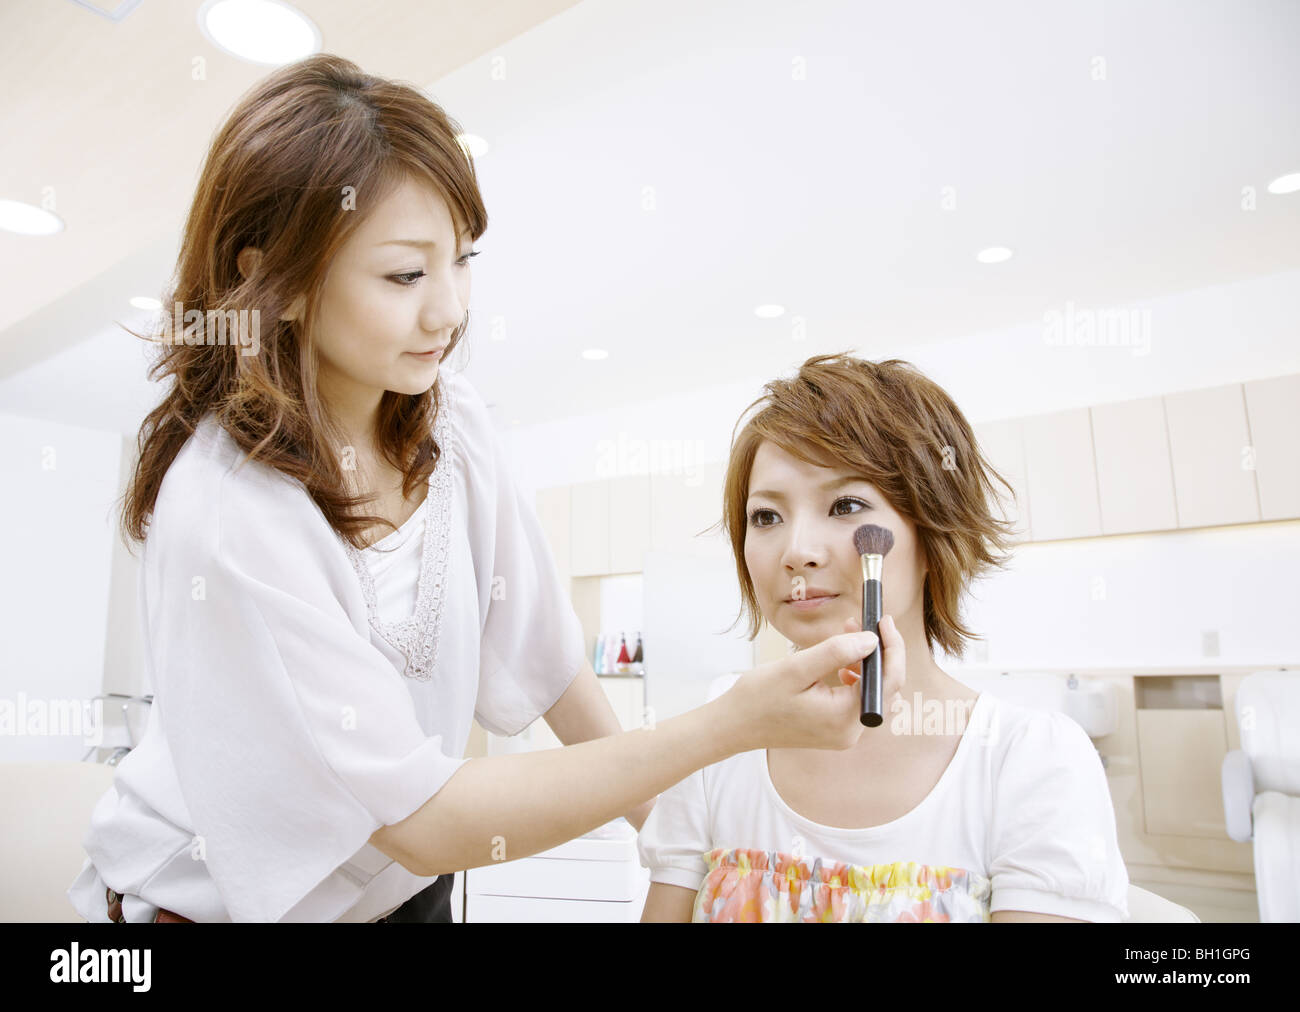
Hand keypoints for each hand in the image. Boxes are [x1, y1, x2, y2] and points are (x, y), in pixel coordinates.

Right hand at [718, 628, 878, 752]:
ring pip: (873, 693)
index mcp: (844, 719)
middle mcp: (850, 732)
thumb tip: (871, 640)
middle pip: (885, 688)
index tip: (884, 620)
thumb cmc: (758, 698)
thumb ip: (836, 652)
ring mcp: (843, 734)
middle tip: (864, 623)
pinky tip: (841, 663)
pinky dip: (856, 677)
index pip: (887, 681)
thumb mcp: (796, 668)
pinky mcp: (835, 730)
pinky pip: (858, 701)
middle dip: (879, 652)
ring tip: (848, 636)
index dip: (892, 647)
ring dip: (867, 663)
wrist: (733, 726)